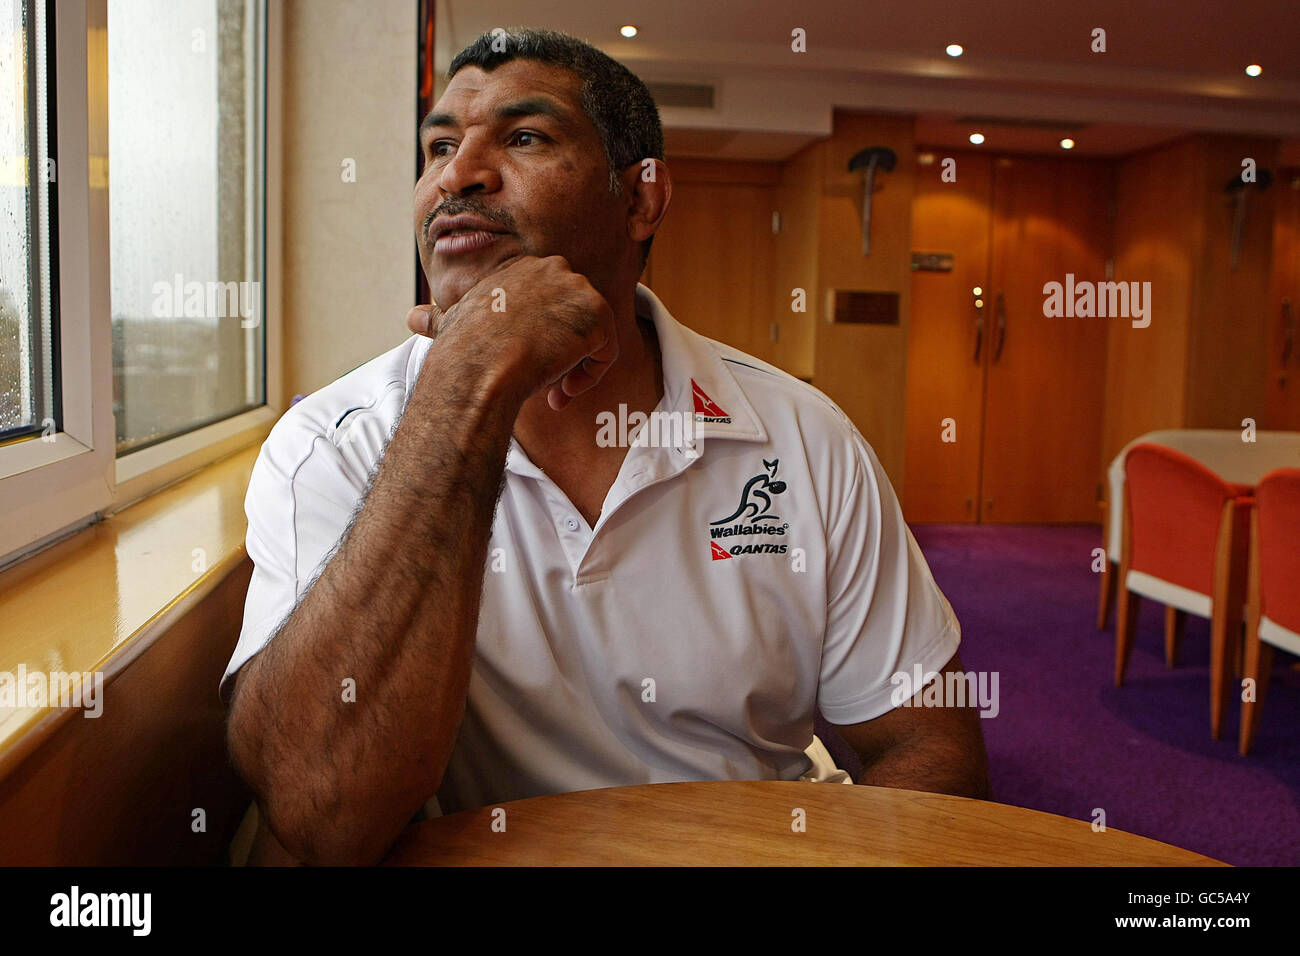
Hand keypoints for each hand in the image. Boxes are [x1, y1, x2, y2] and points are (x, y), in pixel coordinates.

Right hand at [408, 256, 617, 410]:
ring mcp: (578, 288)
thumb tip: (413, 318)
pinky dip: (590, 377)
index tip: (523, 366)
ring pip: (592, 335)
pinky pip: (607, 352)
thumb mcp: (449, 325)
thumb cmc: (462, 352)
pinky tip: (562, 391)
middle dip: (561, 352)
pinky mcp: (597, 315)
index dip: (539, 340)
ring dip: (575, 368)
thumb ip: (437, 318)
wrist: (482, 366)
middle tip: (543, 384)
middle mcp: (552, 267)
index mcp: (520, 266)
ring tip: (551, 392)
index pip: (547, 303)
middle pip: (573, 317)